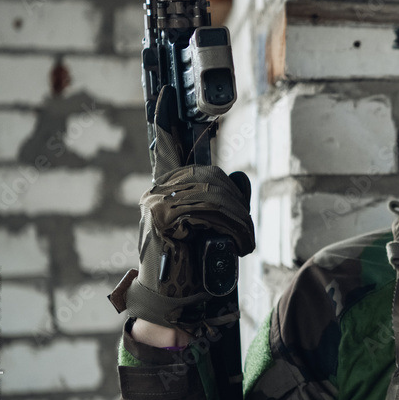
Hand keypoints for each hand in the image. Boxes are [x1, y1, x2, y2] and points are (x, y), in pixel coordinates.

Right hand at [109, 86, 254, 333]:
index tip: (167, 87)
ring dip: (237, 221)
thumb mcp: (213, 231)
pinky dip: (233, 226)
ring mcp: (157, 203)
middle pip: (210, 173)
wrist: (171, 312)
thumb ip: (222, 202)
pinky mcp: (164, 217)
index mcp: (165, 191)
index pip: (166, 145)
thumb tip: (237, 175)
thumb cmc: (193, 273)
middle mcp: (156, 192)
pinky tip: (236, 245)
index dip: (165, 116)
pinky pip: (213, 207)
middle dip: (236, 205)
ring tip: (240, 246)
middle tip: (242, 238)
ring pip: (215, 191)